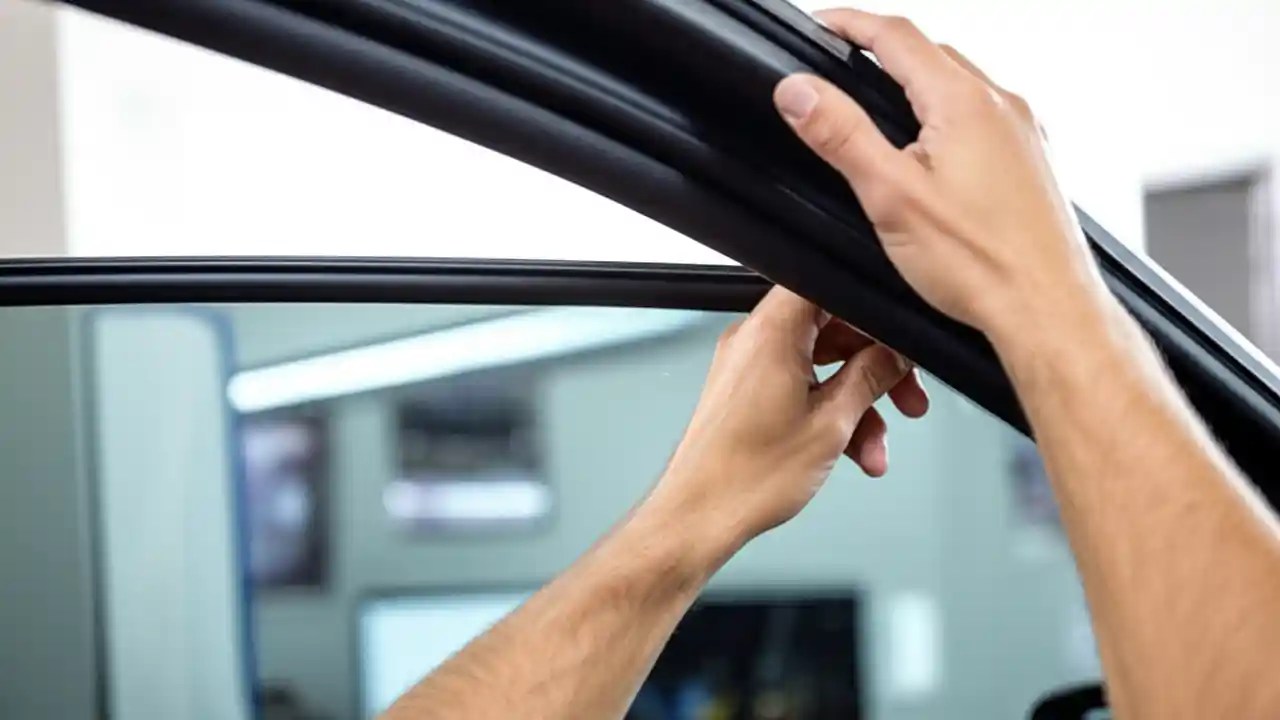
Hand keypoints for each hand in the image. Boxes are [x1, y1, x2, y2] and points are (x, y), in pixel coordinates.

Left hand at [649, 287, 927, 547]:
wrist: (699, 516)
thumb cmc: (746, 476)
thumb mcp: (831, 423)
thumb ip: (871, 377)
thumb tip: (895, 354)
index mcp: (772, 331)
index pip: (830, 288)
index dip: (871, 310)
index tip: (899, 338)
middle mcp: (755, 339)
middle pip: (832, 329)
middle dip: (876, 367)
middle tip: (907, 396)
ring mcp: (748, 366)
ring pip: (822, 365)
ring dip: (857, 403)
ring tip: (876, 447)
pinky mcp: (746, 391)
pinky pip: (800, 386)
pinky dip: (828, 412)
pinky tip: (853, 451)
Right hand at [772, 9, 1107, 335]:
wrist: (1047, 310)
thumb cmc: (981, 264)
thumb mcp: (890, 195)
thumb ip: (840, 135)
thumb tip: (798, 90)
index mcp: (965, 102)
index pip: (896, 35)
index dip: (849, 24)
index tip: (818, 26)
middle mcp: (1003, 105)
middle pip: (931, 53)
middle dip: (880, 49)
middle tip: (838, 60)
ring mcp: (1024, 132)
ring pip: (960, 83)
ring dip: (916, 80)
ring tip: (877, 100)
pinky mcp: (1032, 160)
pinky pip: (983, 114)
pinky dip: (946, 111)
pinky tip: (930, 147)